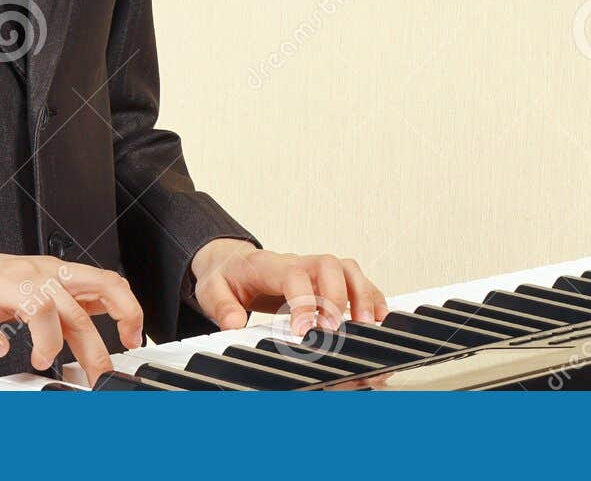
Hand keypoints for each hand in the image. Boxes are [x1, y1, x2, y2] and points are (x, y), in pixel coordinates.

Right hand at [0, 244, 143, 383]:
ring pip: (39, 306)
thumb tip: (117, 313)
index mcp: (56, 273)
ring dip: (47, 341)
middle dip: (92, 350)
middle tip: (95, 378)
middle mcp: (33, 277)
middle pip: (75, 309)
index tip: (132, 339)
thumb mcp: (44, 284)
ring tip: (41, 361)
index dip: (127, 309)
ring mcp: (1, 287)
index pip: (105, 281)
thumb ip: (76, 300)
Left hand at [189, 238, 387, 336]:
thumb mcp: (211, 289)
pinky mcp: (326, 280)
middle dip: (338, 297)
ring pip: (348, 269)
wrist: (230, 260)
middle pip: (329, 265)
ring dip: (362, 295)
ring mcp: (314, 269)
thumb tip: (233, 323)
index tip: (305, 330)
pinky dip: (372, 297)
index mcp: (268, 265)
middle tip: (336, 330)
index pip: (293, 274)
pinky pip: (356, 280)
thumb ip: (220, 306)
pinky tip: (379, 318)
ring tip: (367, 326)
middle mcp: (297, 262)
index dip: (304, 300)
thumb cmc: (227, 276)